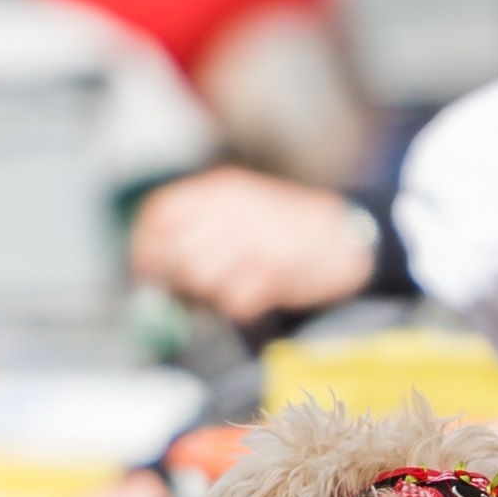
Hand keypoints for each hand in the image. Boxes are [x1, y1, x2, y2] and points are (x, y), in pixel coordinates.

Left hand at [129, 166, 380, 329]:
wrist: (351, 237)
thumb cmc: (294, 227)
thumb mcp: (244, 206)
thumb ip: (203, 223)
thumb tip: (158, 259)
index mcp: (223, 190)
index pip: (161, 213)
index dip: (146, 245)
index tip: (146, 270)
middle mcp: (233, 210)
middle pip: (176, 250)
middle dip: (178, 278)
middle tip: (193, 289)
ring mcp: (253, 239)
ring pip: (200, 276)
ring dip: (210, 293)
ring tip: (234, 289)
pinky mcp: (273, 271)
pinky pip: (234, 300)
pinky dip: (240, 306)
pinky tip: (258, 295)